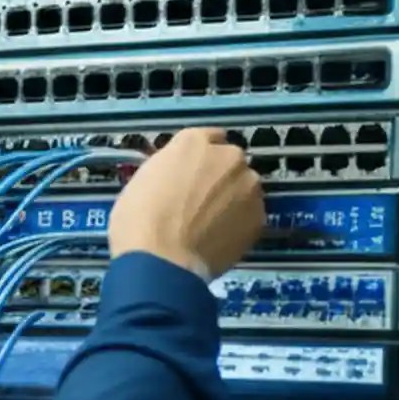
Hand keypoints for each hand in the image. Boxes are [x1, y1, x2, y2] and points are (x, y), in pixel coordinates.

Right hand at [108, 128, 263, 279]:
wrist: (163, 261)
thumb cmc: (139, 221)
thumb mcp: (143, 181)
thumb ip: (168, 171)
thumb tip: (177, 180)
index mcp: (193, 142)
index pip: (208, 138)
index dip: (199, 159)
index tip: (192, 174)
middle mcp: (228, 156)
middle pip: (229, 162)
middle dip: (219, 177)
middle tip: (201, 202)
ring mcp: (248, 186)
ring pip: (244, 188)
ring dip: (233, 199)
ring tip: (212, 225)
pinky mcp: (259, 217)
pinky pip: (249, 215)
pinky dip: (239, 224)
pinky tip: (220, 240)